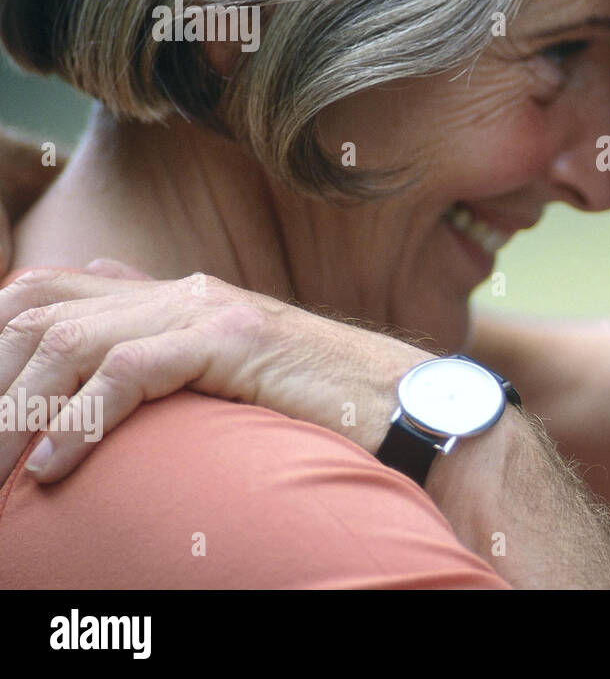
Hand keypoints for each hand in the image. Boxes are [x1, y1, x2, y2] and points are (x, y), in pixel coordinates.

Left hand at [0, 263, 609, 586]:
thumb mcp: (236, 378)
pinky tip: (59, 468)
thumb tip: (100, 348)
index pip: (50, 288)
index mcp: (180, 294)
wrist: (415, 406)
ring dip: (19, 412)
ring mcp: (212, 308)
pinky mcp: (236, 338)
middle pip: (41, 309)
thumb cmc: (326, 407)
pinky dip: (81, 420)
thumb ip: (172, 353)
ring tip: (2, 474)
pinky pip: (129, 371)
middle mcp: (187, 290)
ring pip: (71, 341)